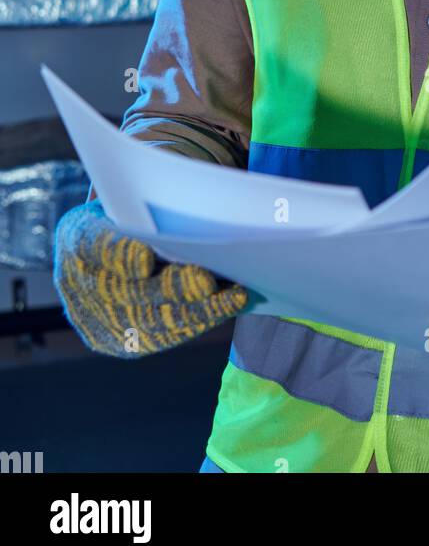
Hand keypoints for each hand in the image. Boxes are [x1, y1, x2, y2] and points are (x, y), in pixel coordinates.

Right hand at [53, 198, 248, 356]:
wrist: (90, 261)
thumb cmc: (123, 219)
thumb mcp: (126, 203)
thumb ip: (151, 211)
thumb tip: (199, 218)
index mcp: (77, 236)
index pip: (95, 246)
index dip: (119, 255)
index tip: (147, 260)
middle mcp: (78, 283)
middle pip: (129, 291)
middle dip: (172, 287)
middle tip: (208, 280)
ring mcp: (94, 318)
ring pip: (149, 320)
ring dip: (196, 311)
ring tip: (234, 296)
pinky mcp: (114, 343)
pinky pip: (158, 338)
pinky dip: (195, 323)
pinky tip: (224, 308)